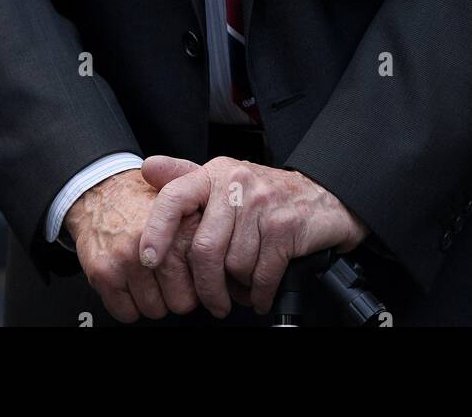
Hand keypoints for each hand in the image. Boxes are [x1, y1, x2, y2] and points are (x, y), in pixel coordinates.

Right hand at [65, 168, 200, 322]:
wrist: (104, 190)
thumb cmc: (147, 202)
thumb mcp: (186, 206)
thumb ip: (211, 232)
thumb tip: (231, 272)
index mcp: (184, 227)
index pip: (205, 281)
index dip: (200, 284)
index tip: (195, 278)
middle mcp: (158, 242)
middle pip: (182, 303)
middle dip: (176, 295)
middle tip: (167, 276)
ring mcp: (129, 258)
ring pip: (154, 311)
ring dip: (152, 300)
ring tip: (147, 274)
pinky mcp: (105, 272)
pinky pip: (126, 313)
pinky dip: (128, 306)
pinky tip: (129, 281)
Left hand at [137, 155, 369, 317]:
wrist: (324, 198)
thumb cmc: (266, 196)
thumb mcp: (224, 180)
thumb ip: (185, 177)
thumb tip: (147, 168)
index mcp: (215, 173)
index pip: (174, 196)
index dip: (156, 230)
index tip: (148, 259)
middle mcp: (236, 184)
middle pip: (204, 248)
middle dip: (206, 286)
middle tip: (212, 303)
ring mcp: (261, 204)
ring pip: (234, 265)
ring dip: (238, 288)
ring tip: (245, 286)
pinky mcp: (285, 227)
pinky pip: (261, 275)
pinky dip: (258, 294)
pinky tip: (260, 293)